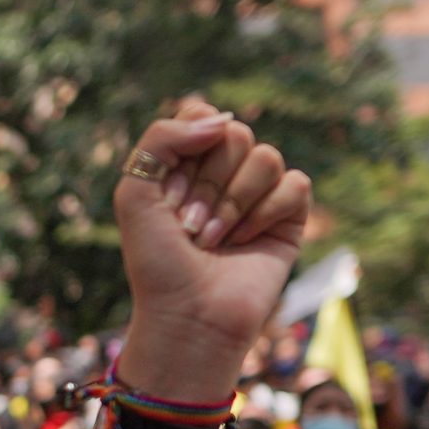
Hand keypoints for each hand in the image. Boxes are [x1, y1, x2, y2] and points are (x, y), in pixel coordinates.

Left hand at [112, 101, 311, 407]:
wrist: (188, 314)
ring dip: (232, 203)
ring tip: (212, 240)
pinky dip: (264, 214)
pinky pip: (294, 184)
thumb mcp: (134, 192)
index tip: (168, 196)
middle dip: (206, 184)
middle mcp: (224, 172)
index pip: (201, 114)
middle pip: (233, 134)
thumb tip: (223, 119)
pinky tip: (244, 243)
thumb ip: (162, 138)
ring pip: (266, 157)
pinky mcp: (289, 216)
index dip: (186, 150)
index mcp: (185, 161)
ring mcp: (258, 192)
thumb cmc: (157, 261)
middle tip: (188, 227)